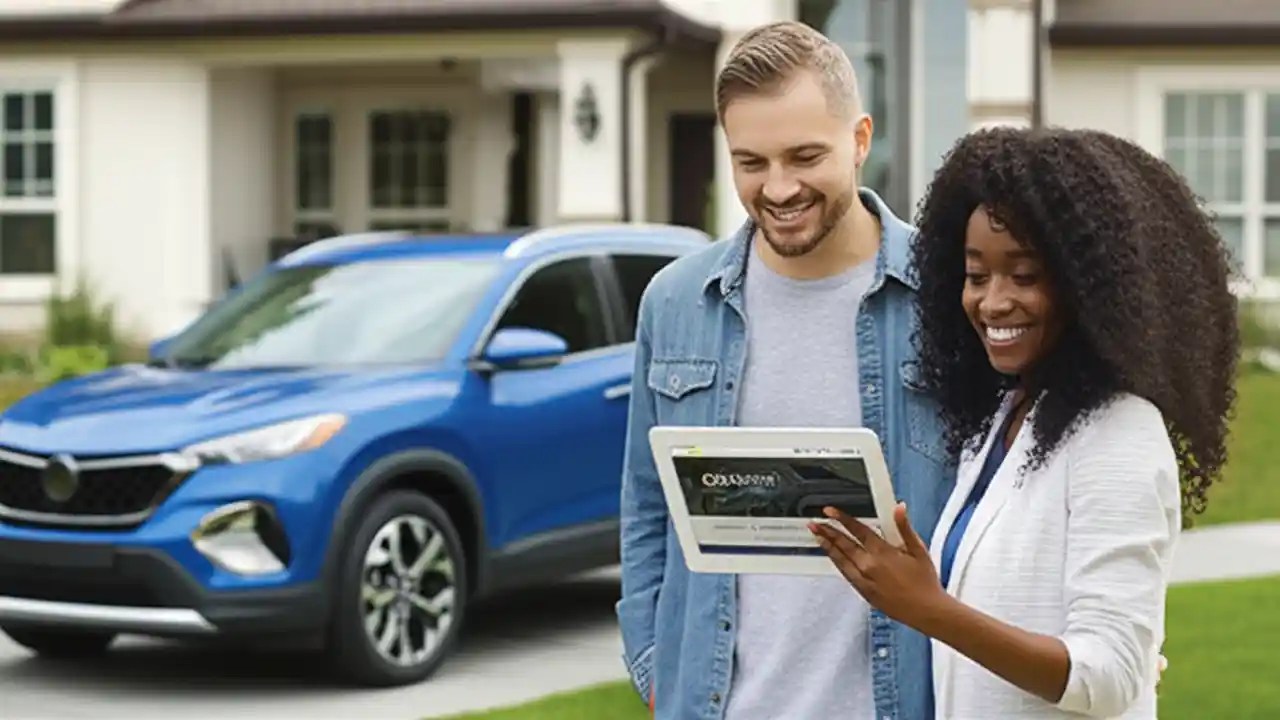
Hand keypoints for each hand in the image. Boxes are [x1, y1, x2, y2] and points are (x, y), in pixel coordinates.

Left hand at [809, 502, 950, 630]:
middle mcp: (869, 565)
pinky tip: (832, 556)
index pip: (858, 530)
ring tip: (817, 537)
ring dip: (827, 546)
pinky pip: (845, 574)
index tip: (830, 511)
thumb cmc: (925, 582)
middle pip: (843, 544)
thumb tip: (899, 508)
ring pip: (840, 559)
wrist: (926, 611)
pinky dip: (837, 563)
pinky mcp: (864, 592)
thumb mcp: (919, 550)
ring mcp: (864, 579)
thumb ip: (905, 527)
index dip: (842, 519)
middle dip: (827, 532)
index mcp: (883, 552)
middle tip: (814, 524)